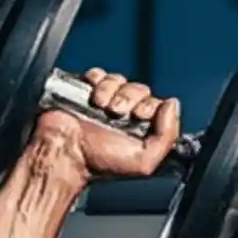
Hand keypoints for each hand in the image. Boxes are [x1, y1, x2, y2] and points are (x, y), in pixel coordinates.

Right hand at [32, 68, 180, 179]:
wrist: (65, 153)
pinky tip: (92, 97)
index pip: (156, 104)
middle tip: (118, 113)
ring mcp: (105, 100)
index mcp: (140, 128)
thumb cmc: (99, 163)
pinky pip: (98, 74)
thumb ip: (167, 136)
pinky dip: (97, 80)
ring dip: (112, 90)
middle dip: (130, 98)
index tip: (140, 116)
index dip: (150, 106)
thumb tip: (172, 105)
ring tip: (102, 107)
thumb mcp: (144, 161)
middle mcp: (124, 113)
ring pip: (119, 79)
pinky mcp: (85, 90)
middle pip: (139, 89)